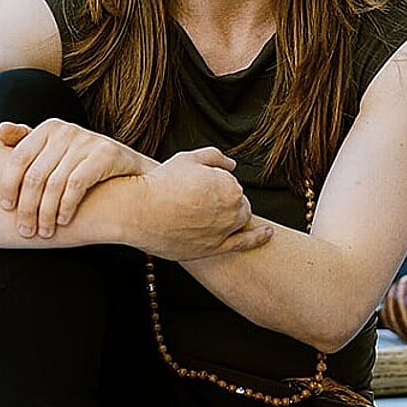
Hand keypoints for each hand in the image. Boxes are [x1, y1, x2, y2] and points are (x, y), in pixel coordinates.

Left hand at [0, 119, 154, 238]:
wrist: (130, 171)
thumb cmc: (84, 164)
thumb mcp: (55, 151)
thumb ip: (27, 143)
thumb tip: (0, 130)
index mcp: (48, 128)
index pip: (18, 158)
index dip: (9, 185)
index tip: (7, 208)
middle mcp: (66, 131)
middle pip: (35, 175)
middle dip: (28, 207)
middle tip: (25, 230)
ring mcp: (86, 140)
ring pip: (54, 184)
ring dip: (46, 213)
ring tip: (44, 231)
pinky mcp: (105, 153)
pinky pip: (76, 185)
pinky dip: (66, 206)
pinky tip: (62, 221)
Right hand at [135, 147, 269, 259]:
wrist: (138, 210)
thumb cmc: (160, 183)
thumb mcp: (188, 158)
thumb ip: (215, 157)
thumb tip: (232, 164)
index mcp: (230, 185)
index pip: (232, 184)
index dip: (214, 184)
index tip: (197, 186)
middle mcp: (232, 210)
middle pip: (238, 203)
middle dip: (223, 200)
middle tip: (196, 199)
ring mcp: (224, 232)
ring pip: (238, 221)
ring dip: (229, 215)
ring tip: (204, 213)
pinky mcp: (214, 248)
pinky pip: (243, 244)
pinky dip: (258, 238)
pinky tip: (268, 234)